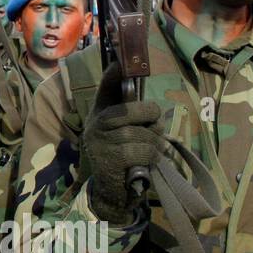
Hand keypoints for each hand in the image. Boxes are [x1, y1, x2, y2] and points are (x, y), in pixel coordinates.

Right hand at [81, 62, 163, 224]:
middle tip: (155, 131)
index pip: (107, 87)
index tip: (121, 59)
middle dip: (153, 120)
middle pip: (135, 109)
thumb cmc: (122, 159)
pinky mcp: (110, 159)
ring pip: (143, 133)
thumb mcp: (124, 135)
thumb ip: (133, 117)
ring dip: (154, 145)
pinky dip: (151, 158)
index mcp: (100, 113)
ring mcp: (101, 141)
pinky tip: (146, 164)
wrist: (111, 193)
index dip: (114, 73)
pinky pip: (142, 151)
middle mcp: (97, 124)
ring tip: (150, 153)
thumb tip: (153, 106)